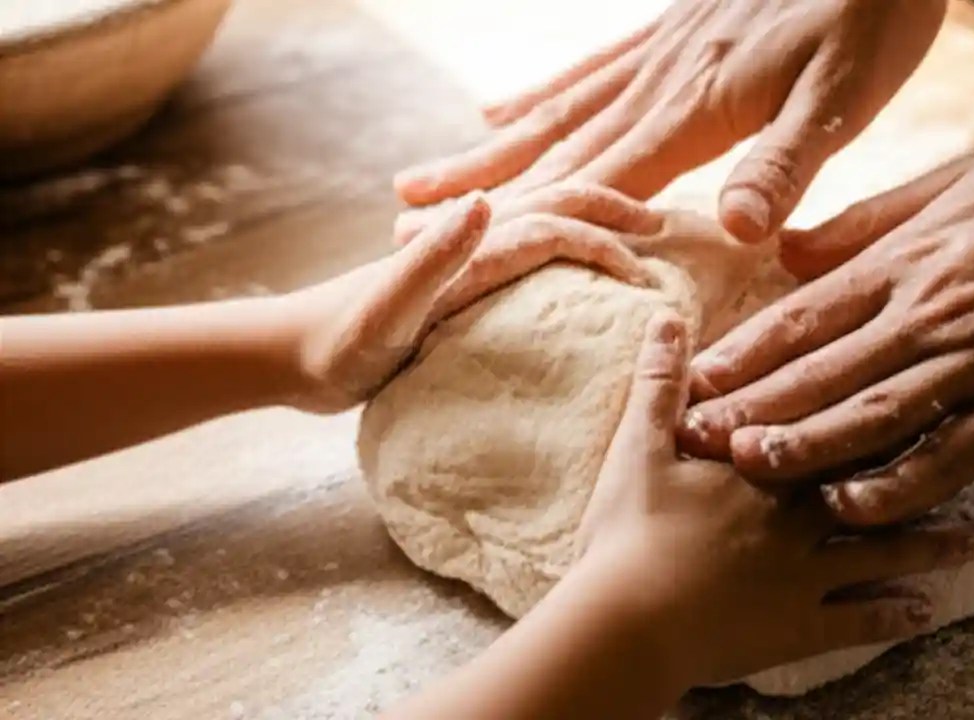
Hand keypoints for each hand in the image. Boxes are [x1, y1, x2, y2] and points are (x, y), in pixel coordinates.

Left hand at [285, 187, 663, 411]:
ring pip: (543, 226)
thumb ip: (431, 256)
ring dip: (591, 226)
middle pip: (555, 208)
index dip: (603, 245)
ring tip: (631, 243)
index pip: (552, 229)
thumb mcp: (384, 307)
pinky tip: (571, 277)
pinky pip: (525, 260)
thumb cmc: (334, 342)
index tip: (644, 278)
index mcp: (468, 250)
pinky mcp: (458, 288)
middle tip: (660, 231)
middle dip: (611, 213)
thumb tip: (488, 202)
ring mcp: (465, 265)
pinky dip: (561, 255)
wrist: (289, 353)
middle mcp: (472, 247)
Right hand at [392, 0, 945, 243]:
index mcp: (689, 113)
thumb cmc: (867, 24)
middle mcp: (653, 85)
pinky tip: (497, 107)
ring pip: (553, 114)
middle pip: (550, 151)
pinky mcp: (665, 35)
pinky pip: (584, 71)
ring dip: (487, 152)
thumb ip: (783, 166)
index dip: (523, 222)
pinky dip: (537, 96)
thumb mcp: (841, 100)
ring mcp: (651, 56)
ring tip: (421, 176)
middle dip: (477, 194)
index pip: (592, 182)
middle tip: (399, 226)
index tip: (451, 254)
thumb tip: (734, 233)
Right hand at [578, 313, 973, 686]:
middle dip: (923, 465)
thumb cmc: (628, 533)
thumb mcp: (637, 448)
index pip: (831, 422)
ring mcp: (806, 572)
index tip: (928, 379)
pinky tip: (926, 610)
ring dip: (929, 544)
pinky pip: (860, 621)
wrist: (625, 624)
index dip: (879, 401)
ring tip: (971, 536)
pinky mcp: (800, 627)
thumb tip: (670, 317)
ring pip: (883, 551)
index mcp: (764, 464)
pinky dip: (894, 616)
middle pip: (872, 480)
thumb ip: (660, 382)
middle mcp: (798, 512)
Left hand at [679, 135, 973, 525]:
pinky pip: (946, 458)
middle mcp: (930, 316)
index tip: (696, 379)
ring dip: (801, 446)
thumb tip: (793, 246)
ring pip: (869, 417)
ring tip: (745, 469)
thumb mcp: (961, 184)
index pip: (806, 315)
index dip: (745, 351)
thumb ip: (871, 219)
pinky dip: (895, 484)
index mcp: (911, 261)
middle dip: (750, 407)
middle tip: (692, 440)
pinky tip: (849, 505)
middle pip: (820, 372)